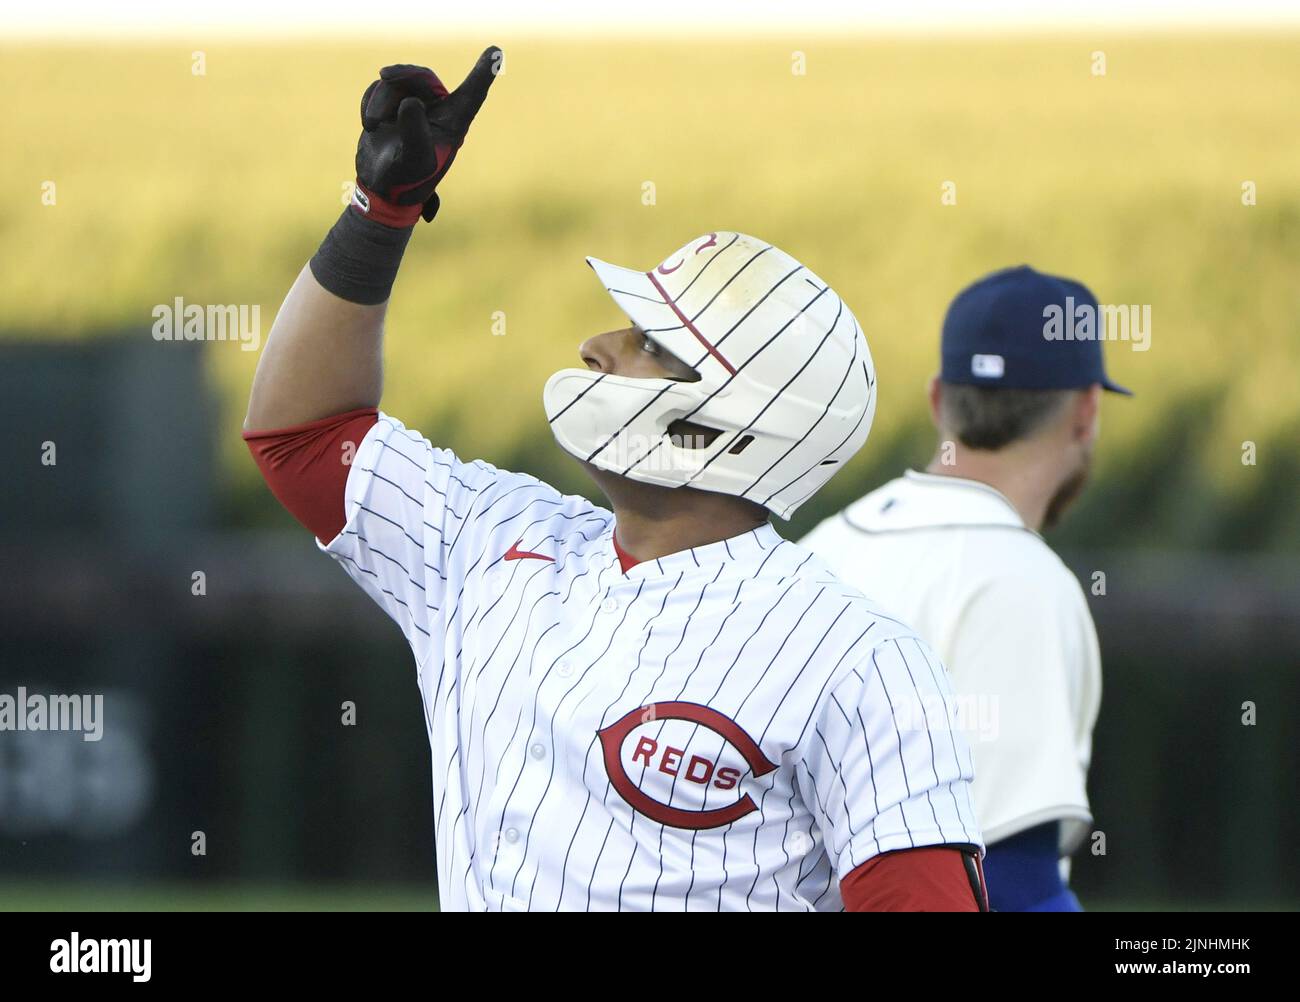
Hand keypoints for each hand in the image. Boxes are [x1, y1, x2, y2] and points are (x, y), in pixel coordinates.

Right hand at [352, 46, 500, 226]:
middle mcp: (437, 112)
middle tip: (385, 75)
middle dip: (403, 74)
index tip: (495, 51)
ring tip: (372, 125)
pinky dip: (370, 102)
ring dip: (380, 100)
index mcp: (453, 124)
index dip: (483, 72)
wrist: (379, 187)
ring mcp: (414, 107)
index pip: (472, 93)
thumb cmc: (405, 180)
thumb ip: (414, 132)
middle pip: (424, 76)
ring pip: (397, 83)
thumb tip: (411, 100)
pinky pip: (380, 89)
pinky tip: (370, 126)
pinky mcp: (392, 106)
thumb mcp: (414, 160)